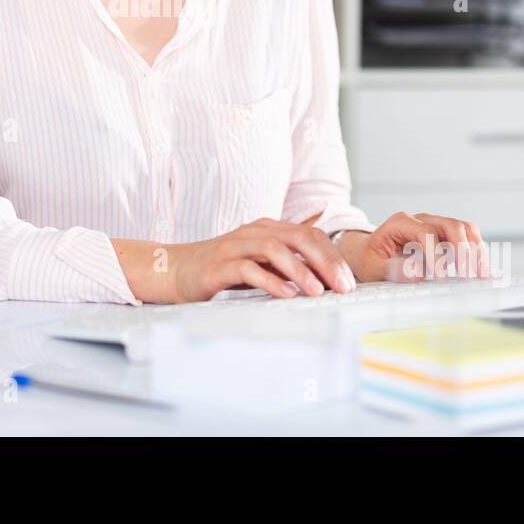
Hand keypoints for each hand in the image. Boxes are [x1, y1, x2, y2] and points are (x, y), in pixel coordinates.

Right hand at [162, 217, 356, 303]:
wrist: (175, 269)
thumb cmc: (221, 269)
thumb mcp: (259, 264)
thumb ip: (285, 267)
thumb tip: (324, 283)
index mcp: (266, 229)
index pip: (309, 235)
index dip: (332, 257)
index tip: (348, 281)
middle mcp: (253, 232)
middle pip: (298, 237)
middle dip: (324, 261)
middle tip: (342, 286)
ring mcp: (234, 246)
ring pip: (274, 249)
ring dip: (300, 270)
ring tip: (317, 292)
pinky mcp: (218, 265)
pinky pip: (248, 268)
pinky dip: (270, 281)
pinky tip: (285, 294)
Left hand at [339, 212, 489, 282]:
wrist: (367, 251)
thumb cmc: (370, 258)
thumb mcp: (373, 266)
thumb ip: (393, 269)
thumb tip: (418, 273)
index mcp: (400, 223)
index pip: (426, 232)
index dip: (436, 253)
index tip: (441, 276)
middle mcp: (421, 220)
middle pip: (451, 225)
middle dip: (463, 249)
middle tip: (470, 274)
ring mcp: (434, 225)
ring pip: (463, 228)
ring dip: (475, 249)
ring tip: (482, 273)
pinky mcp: (444, 236)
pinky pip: (466, 237)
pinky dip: (475, 251)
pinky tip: (480, 269)